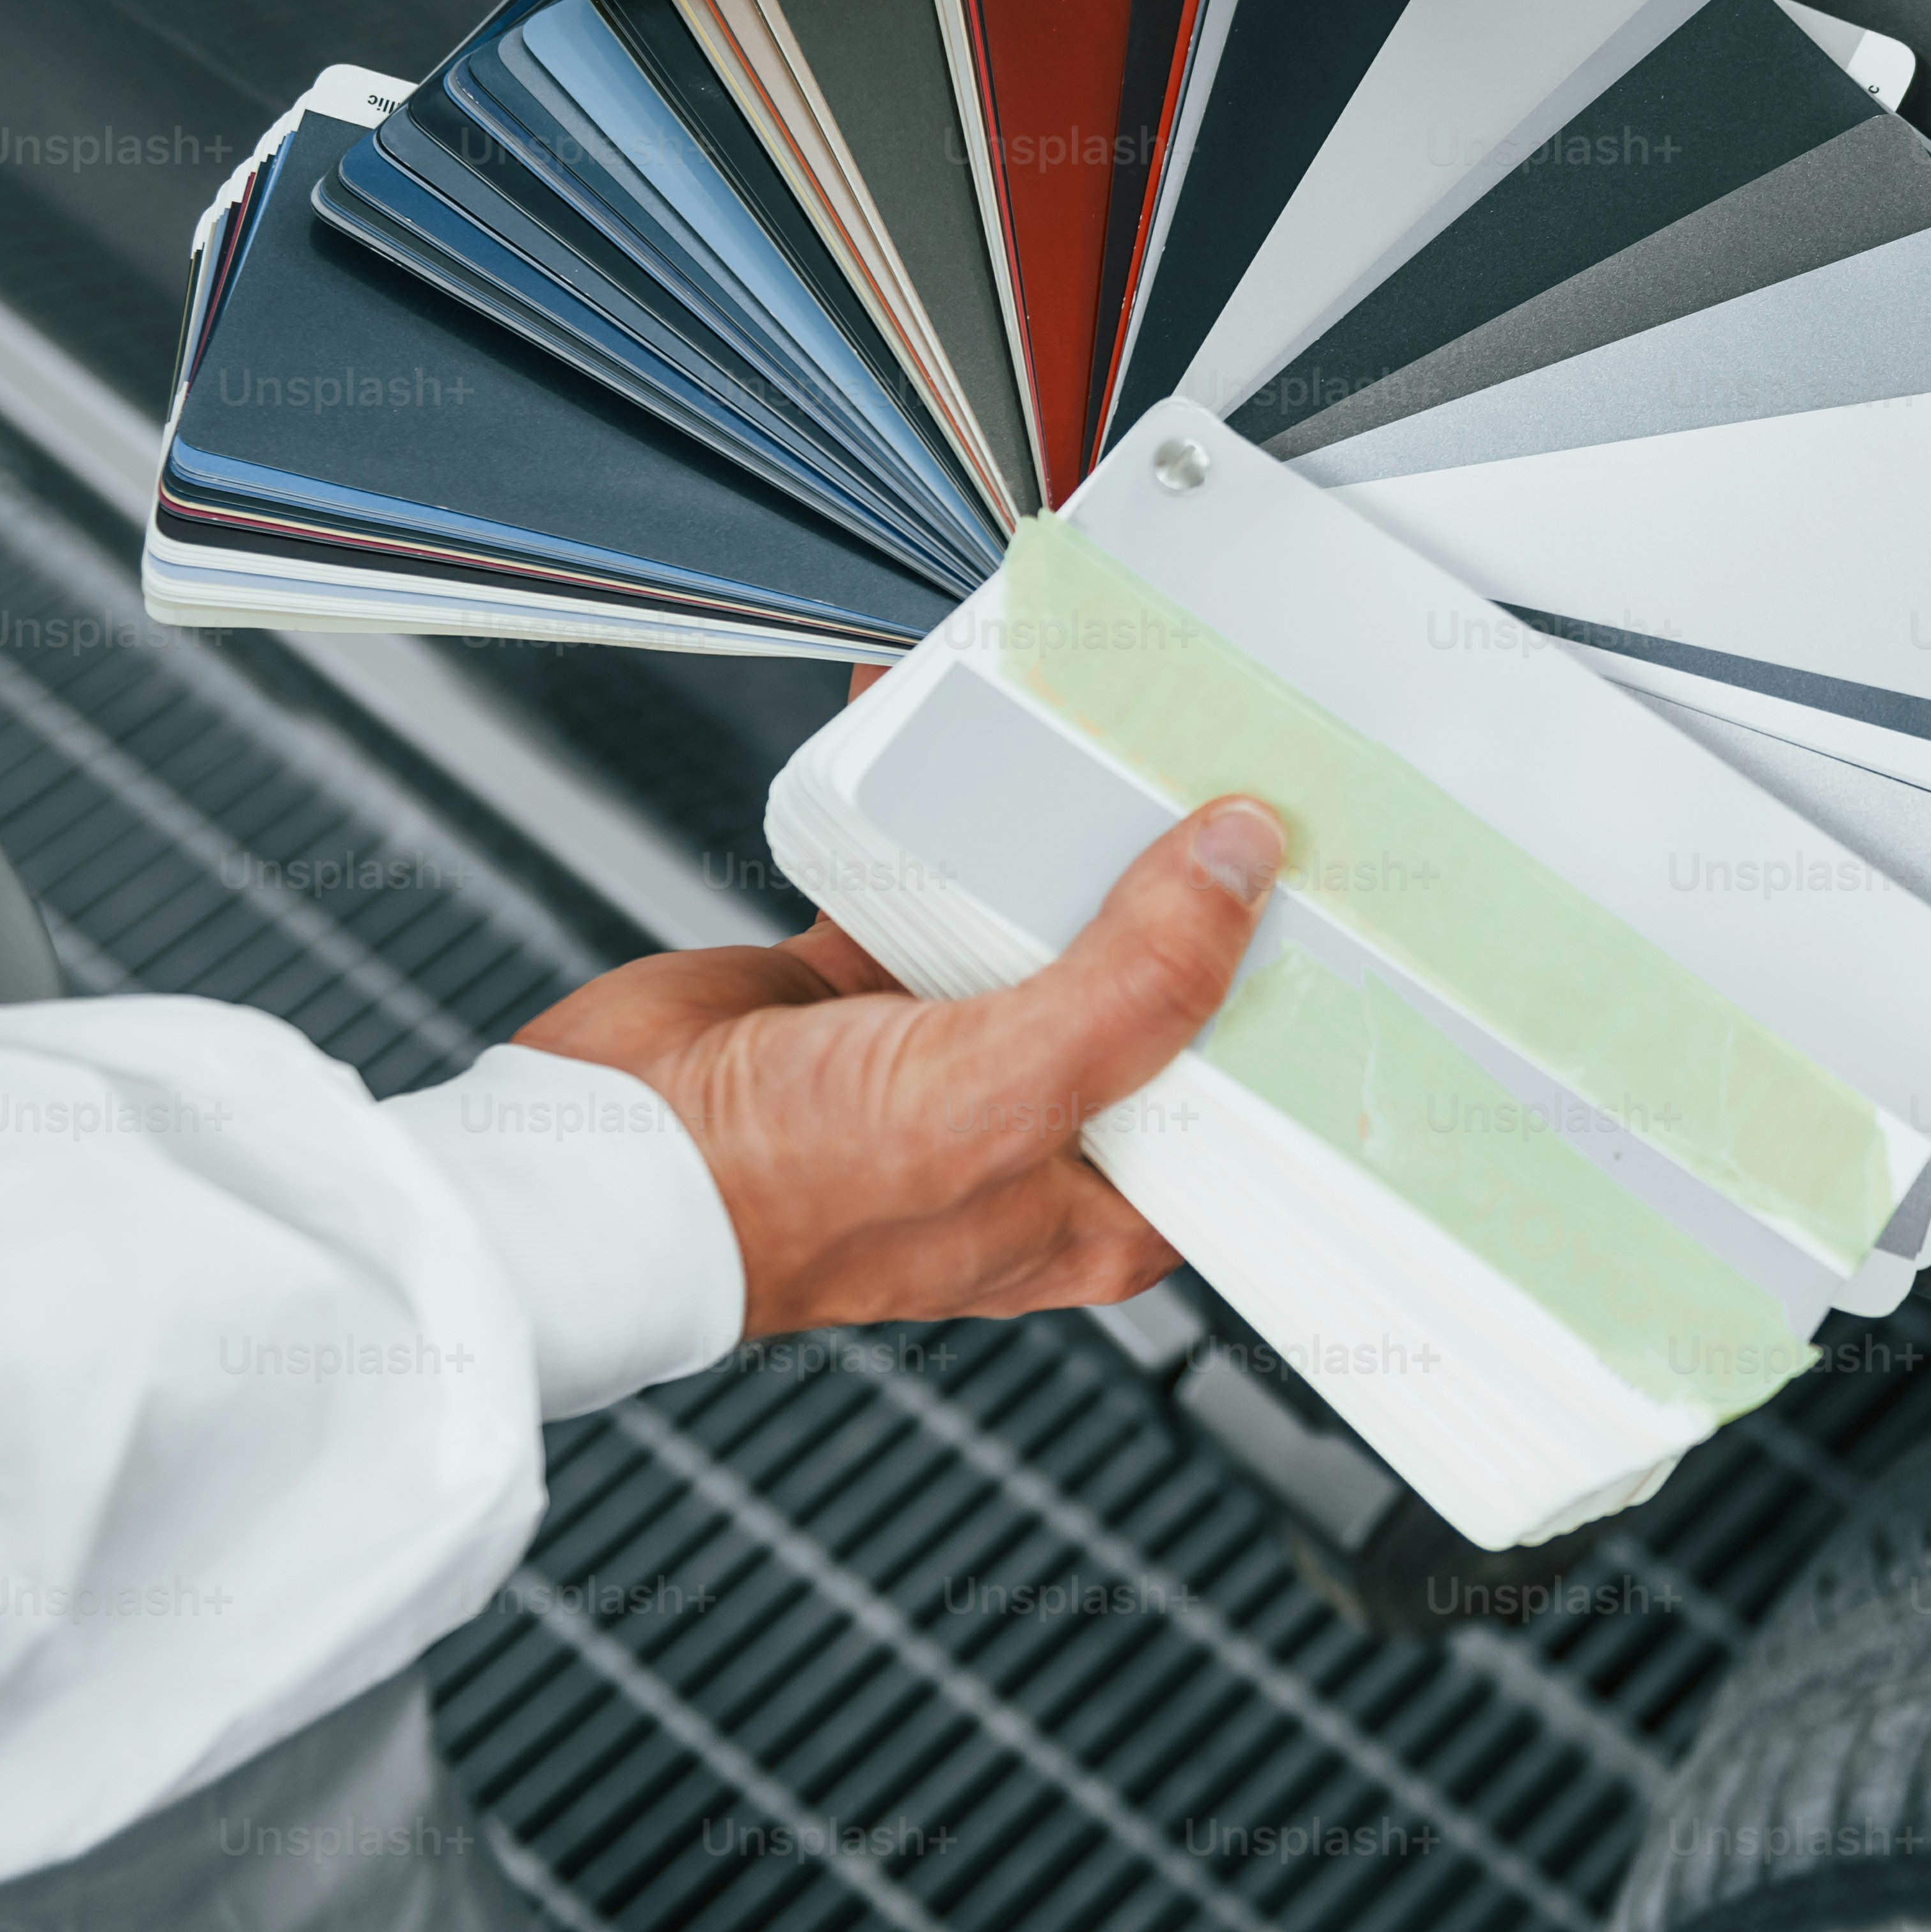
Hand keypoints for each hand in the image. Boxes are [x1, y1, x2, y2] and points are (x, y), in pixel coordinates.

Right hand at [510, 798, 1278, 1334]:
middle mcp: (1033, 1125)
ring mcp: (948, 1048)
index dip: (1290, 1004)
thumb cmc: (779, 1194)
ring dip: (1067, 828)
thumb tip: (1238, 863)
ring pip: (1045, 915)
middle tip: (1237, 781)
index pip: (1239, 1098)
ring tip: (1117, 736)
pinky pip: (934, 872)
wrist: (596, 1164)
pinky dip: (944, 804)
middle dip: (1186, 889)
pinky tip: (961, 729)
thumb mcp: (999, 1095)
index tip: (1334, 900)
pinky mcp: (866, 980)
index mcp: (1097, 1201)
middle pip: (1152, 986)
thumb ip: (1135, 986)